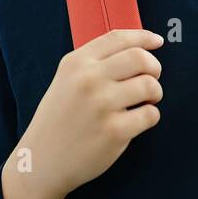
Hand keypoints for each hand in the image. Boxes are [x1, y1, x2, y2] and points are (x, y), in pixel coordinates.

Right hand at [20, 29, 163, 198]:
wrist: (41, 161)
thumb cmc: (59, 120)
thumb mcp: (66, 80)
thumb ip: (95, 62)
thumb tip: (139, 48)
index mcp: (76, 63)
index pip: (118, 37)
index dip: (144, 37)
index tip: (157, 42)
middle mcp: (88, 79)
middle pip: (140, 58)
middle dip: (154, 67)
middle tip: (151, 79)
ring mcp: (101, 105)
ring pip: (150, 85)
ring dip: (155, 93)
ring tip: (145, 102)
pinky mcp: (114, 131)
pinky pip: (151, 114)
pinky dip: (150, 116)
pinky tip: (136, 121)